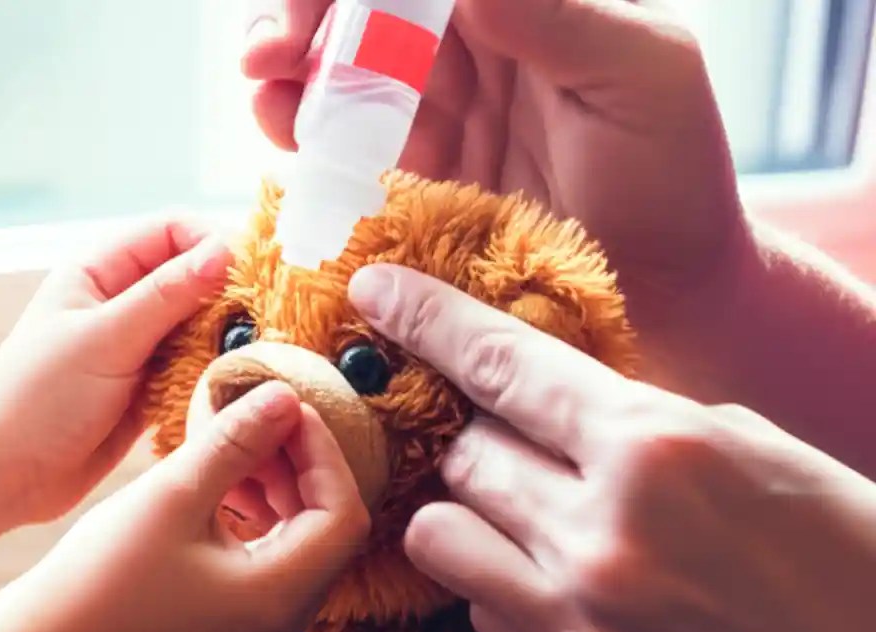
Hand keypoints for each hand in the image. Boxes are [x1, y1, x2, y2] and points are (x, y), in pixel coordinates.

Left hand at [0, 218, 232, 523]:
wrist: (3, 474)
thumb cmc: (38, 397)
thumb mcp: (105, 338)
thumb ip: (166, 296)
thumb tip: (223, 252)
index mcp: (100, 271)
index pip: (173, 232)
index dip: (215, 244)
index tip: (254, 274)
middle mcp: (121, 302)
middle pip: (193, 278)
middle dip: (230, 295)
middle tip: (269, 321)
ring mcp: (135, 346)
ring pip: (200, 326)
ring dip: (227, 339)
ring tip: (258, 357)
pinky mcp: (147, 389)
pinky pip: (193, 369)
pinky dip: (214, 374)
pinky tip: (236, 387)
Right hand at [25, 381, 371, 631]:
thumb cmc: (99, 574)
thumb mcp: (172, 494)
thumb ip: (237, 442)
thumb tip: (287, 396)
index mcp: (275, 602)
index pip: (342, 516)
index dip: (324, 455)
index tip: (290, 412)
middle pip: (324, 540)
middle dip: (299, 475)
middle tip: (262, 428)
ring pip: (296, 560)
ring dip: (277, 503)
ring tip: (235, 460)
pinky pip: (268, 585)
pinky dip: (257, 537)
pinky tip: (218, 502)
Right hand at [244, 0, 751, 341]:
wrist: (666, 295)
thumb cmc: (675, 178)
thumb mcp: (641, 78)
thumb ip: (560, 19)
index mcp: (526, 5)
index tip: (323, 10)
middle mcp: (473, 44)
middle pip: (366, 7)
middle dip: (303, 16)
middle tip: (269, 55)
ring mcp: (438, 108)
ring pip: (338, 62)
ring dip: (287, 67)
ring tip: (263, 89)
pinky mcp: (413, 172)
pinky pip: (340, 136)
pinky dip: (299, 127)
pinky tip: (281, 128)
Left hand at [348, 264, 875, 631]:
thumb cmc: (826, 539)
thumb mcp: (730, 442)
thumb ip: (618, 419)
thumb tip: (525, 399)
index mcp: (654, 448)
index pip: (501, 363)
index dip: (426, 318)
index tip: (375, 292)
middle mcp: (603, 535)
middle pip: (465, 455)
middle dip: (483, 441)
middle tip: (526, 447)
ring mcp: (581, 623)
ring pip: (441, 535)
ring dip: (472, 514)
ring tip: (531, 518)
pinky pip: (481, 611)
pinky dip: (504, 587)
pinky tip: (565, 587)